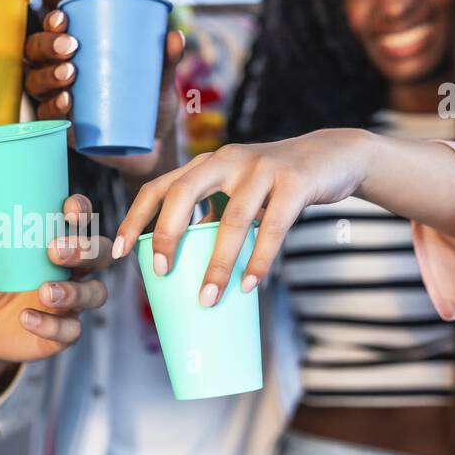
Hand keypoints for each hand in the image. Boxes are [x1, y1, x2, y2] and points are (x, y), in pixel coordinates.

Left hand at [0, 193, 111, 394]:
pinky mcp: (64, 332)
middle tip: (54, 251)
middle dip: (85, 250)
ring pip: (95, 293)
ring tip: (44, 291)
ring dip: (73, 292)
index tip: (69, 212)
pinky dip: (50, 325)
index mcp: (58, 242)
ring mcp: (73, 302)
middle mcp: (73, 270)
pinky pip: (70, 330)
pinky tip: (26, 318)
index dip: (82, 211)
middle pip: (100, 254)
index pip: (81, 220)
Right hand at [26, 8, 185, 186]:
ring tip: (70, 75)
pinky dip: (53, 110)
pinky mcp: (66, 131)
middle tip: (71, 48)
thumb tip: (175, 36)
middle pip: (36, 56)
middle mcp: (61, 77)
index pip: (54, 32)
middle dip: (47, 47)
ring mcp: (61, 105)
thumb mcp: (160, 82)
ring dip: (48, 76)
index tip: (65, 20)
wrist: (154, 147)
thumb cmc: (151, 106)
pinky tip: (66, 103)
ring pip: (36, 85)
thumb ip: (167, 61)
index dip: (52, 22)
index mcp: (79, 54)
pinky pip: (49, 120)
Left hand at [110, 129, 375, 304]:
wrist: (334, 156)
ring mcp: (262, 169)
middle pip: (184, 194)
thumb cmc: (275, 184)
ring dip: (217, 263)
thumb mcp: (237, 191)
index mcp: (206, 164)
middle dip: (168, 234)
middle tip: (161, 272)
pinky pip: (273, 226)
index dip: (136, 218)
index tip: (120, 252)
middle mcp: (227, 160)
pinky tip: (251, 285)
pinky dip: (260, 259)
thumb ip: (211, 216)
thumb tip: (181, 267)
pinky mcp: (295, 183)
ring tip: (208, 298)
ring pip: (232, 218)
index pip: (158, 187)